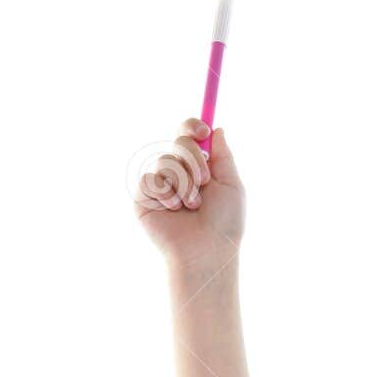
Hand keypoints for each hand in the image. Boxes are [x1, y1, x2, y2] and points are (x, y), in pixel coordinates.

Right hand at [135, 117, 244, 271]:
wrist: (207, 250)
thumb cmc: (224, 223)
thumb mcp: (232, 184)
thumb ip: (223, 155)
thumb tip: (216, 129)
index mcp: (199, 168)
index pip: (189, 135)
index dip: (193, 126)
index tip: (203, 130)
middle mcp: (178, 174)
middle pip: (178, 141)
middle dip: (194, 158)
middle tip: (205, 180)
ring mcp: (160, 186)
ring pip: (165, 161)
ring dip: (184, 182)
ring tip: (193, 205)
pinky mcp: (144, 199)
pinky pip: (150, 179)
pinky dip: (166, 193)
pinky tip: (174, 210)